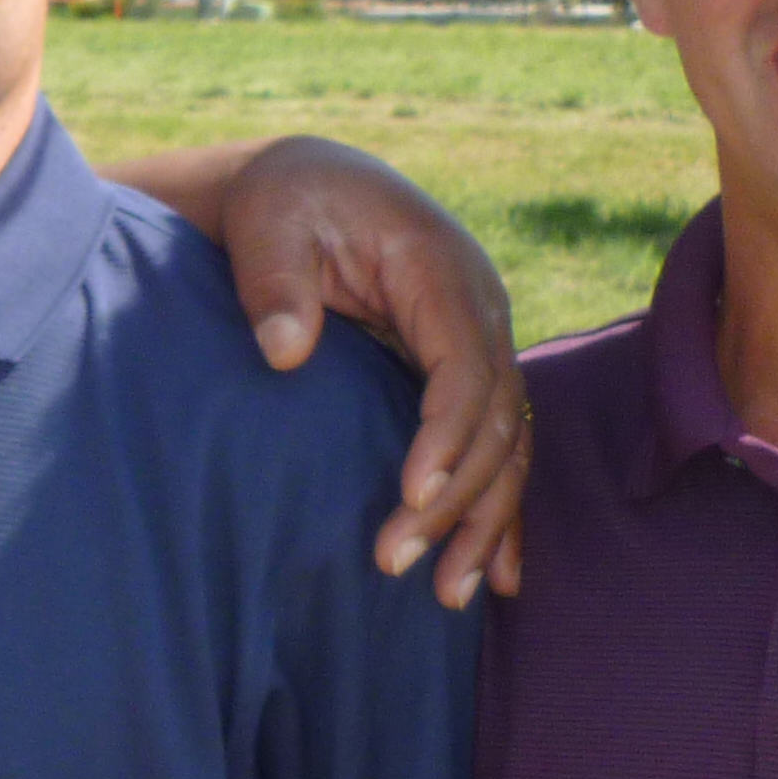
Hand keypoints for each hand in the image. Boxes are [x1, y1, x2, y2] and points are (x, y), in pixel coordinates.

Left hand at [213, 136, 526, 606]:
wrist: (310, 183)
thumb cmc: (288, 202)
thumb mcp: (271, 224)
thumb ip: (275, 282)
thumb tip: (283, 350)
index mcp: (442, 274)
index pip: (464, 369)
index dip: (445, 437)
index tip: (411, 497)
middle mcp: (480, 311)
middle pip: (494, 421)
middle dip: (457, 500)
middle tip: (397, 564)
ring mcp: (480, 343)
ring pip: (506, 446)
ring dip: (483, 522)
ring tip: (446, 595)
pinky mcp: (463, 370)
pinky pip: (496, 446)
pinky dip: (497, 509)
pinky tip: (494, 574)